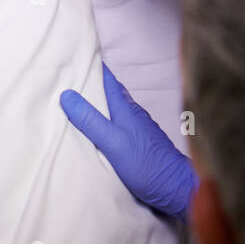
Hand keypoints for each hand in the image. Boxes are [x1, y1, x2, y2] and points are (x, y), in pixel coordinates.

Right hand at [61, 65, 197, 220]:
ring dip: (100, 103)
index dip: (94, 66)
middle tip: (71, 78)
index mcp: (125, 108)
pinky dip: (107, 120)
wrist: (178, 189)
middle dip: (93, 84)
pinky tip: (100, 129)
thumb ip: (91, 121)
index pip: (108, 79)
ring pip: (115, 109)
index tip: (77, 54)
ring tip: (80, 103)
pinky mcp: (141, 143)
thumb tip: (66, 95)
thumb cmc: (146, 164)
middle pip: (110, 93)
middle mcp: (133, 113)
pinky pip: (119, 124)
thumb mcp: (113, 143)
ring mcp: (139, 128)